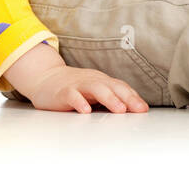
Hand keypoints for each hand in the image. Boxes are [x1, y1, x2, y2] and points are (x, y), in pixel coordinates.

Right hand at [26, 65, 149, 113]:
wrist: (44, 78)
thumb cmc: (74, 87)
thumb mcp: (94, 91)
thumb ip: (110, 98)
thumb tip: (131, 111)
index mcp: (102, 81)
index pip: (121, 87)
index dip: (134, 97)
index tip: (144, 109)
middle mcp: (93, 81)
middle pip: (113, 87)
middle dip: (128, 98)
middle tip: (138, 110)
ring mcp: (78, 85)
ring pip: (96, 89)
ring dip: (110, 99)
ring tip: (120, 110)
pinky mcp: (62, 92)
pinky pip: (72, 96)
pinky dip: (80, 102)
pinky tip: (86, 111)